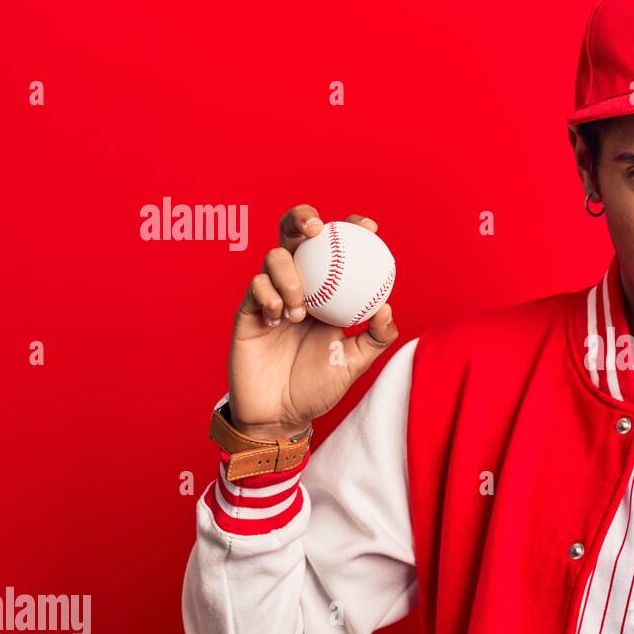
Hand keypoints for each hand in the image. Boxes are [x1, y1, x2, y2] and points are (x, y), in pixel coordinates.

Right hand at [227, 205, 398, 437]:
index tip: (368, 227)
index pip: (336, 250)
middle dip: (303, 219)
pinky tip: (279, 321)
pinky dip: (270, 297)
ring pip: (275, 258)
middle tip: (318, 230)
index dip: (350, 229)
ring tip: (300, 312)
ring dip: (290, 278)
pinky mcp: (247, 311)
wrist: (280, 414)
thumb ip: (375, 336)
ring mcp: (271, 296)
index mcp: (327, 292)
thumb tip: (386, 307)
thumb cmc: (318, 386)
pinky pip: (255, 287)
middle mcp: (298, 286)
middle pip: (294, 235)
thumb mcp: (355, 362)